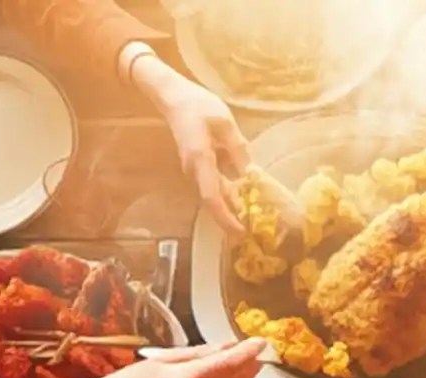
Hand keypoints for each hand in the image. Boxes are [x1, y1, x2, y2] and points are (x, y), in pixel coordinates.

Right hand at [138, 60, 249, 234]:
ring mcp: (193, 169)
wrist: (172, 97)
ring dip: (230, 208)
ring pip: (213, 195)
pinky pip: (213, 185)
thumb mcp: (225, 123)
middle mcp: (194, 170)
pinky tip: (244, 197)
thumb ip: (238, 149)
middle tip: (252, 233)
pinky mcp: (197, 166)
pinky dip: (228, 194)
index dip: (225, 217)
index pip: (211, 197)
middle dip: (230, 219)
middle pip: (212, 202)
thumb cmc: (198, 105)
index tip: (240, 232)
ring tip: (252, 218)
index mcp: (200, 159)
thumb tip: (251, 174)